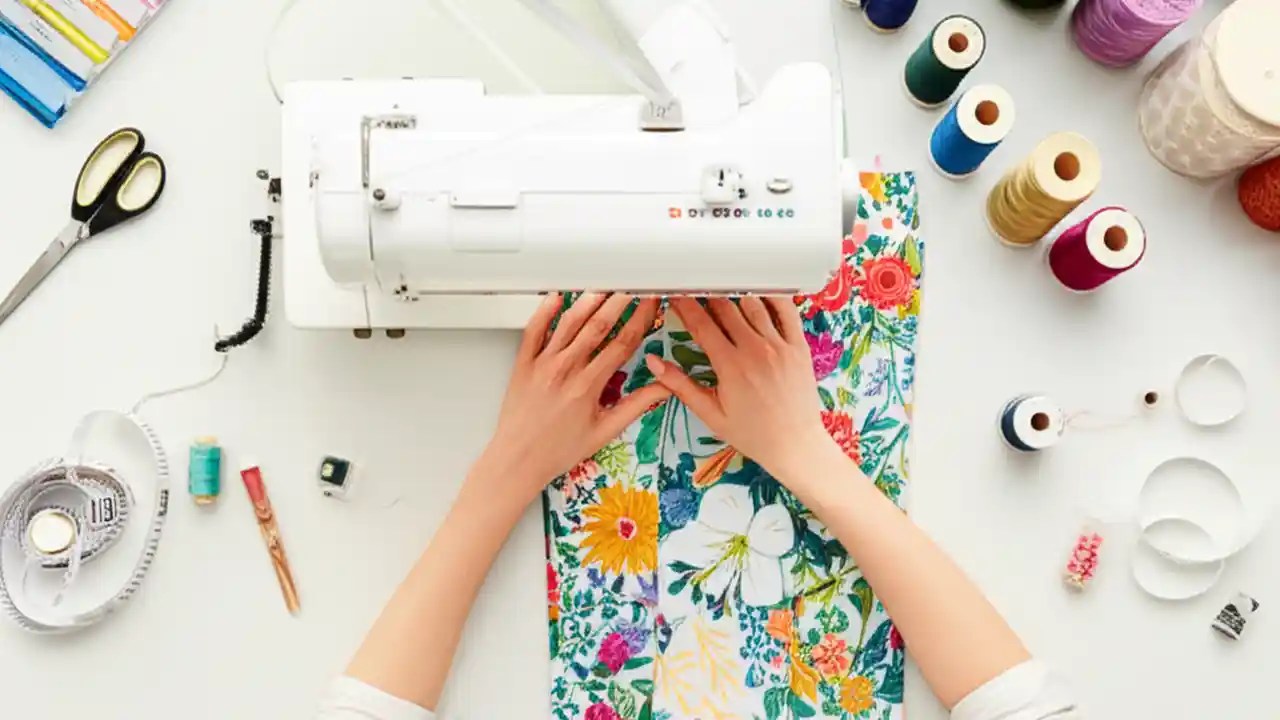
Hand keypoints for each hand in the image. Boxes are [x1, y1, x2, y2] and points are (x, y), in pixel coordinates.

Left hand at [476, 294, 670, 499]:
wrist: (518, 460)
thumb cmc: (559, 450)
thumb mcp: (605, 431)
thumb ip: (636, 406)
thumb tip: (665, 388)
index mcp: (588, 386)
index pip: (622, 344)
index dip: (640, 319)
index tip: (649, 304)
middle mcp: (565, 370)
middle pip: (597, 326)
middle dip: (618, 302)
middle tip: (631, 286)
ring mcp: (542, 364)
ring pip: (568, 323)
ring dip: (588, 302)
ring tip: (603, 287)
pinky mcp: (523, 364)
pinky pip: (534, 330)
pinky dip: (544, 311)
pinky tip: (556, 297)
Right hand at [645, 297, 835, 484]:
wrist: (795, 445)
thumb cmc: (753, 434)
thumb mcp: (710, 414)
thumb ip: (681, 385)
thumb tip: (653, 362)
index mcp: (730, 366)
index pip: (701, 324)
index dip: (684, 306)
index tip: (675, 296)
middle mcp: (755, 350)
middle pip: (725, 308)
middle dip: (707, 296)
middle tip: (696, 291)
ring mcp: (779, 346)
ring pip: (753, 304)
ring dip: (735, 295)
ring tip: (723, 290)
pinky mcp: (798, 346)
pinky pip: (786, 311)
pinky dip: (772, 297)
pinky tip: (761, 292)